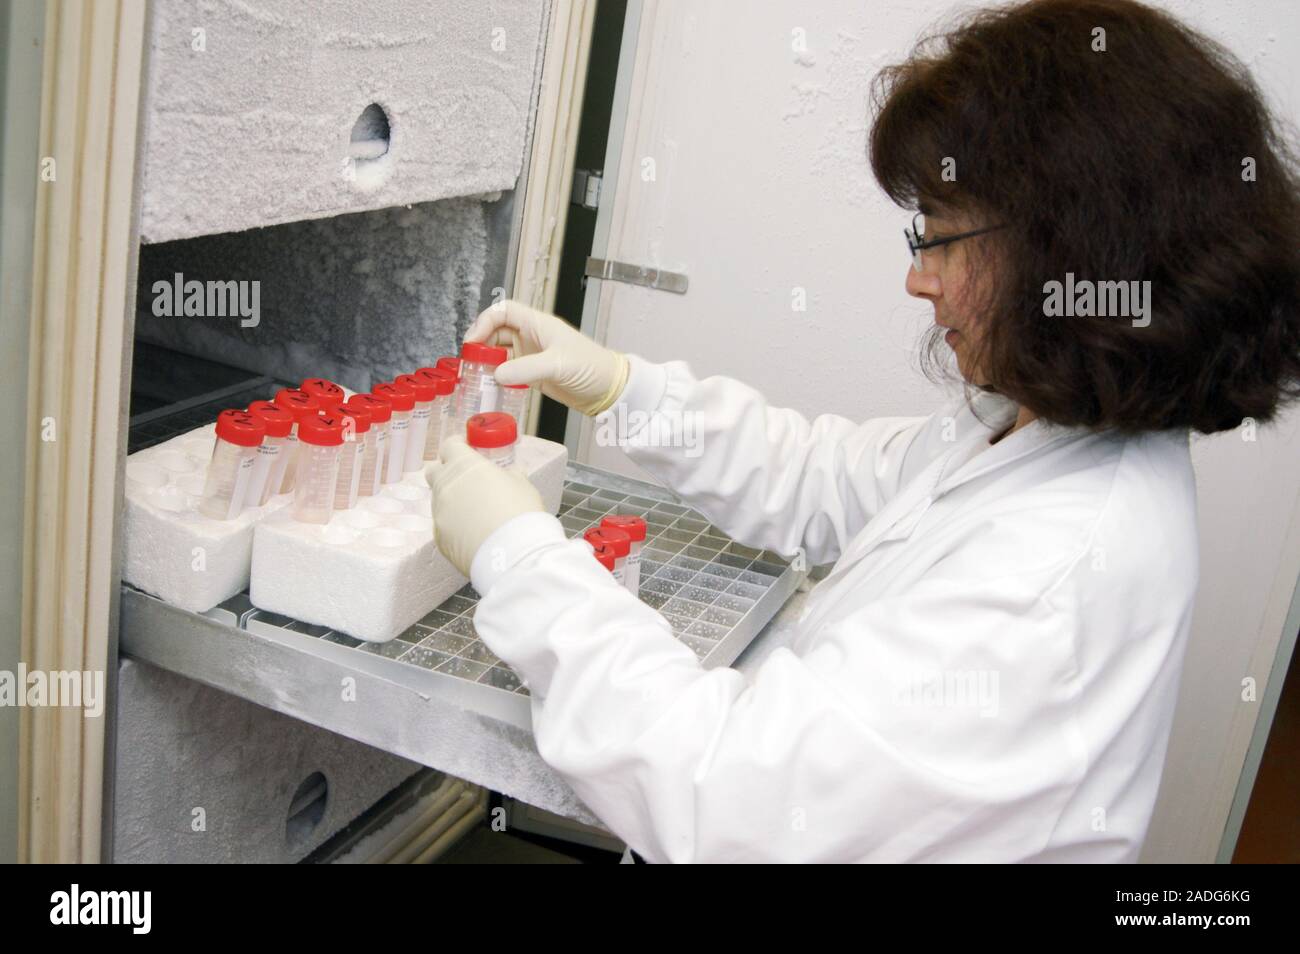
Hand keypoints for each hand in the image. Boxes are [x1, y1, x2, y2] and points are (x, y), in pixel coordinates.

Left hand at [424, 436, 544, 576]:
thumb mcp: (523, 485)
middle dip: (446, 471)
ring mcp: (439, 514)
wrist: (514, 555)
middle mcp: (445, 487)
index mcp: (464, 465)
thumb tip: (511, 473)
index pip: (449, 445)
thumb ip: (511, 475)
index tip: (468, 448)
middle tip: (468, 479)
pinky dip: (455, 526)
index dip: (459, 445)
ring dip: (454, 501)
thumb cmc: (520, 514)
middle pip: (434, 471)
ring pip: (440, 501)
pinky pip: (444, 526)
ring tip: (478, 513)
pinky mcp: (440, 538)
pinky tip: (475, 533)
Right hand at [466, 299, 629, 415]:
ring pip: (499, 353)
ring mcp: (531, 355)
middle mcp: (532, 336)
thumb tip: (496, 374)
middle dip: (480, 344)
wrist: (608, 390)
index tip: (472, 341)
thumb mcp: (558, 364)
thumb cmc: (592, 367)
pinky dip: (497, 377)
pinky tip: (491, 386)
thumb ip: (526, 369)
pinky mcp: (533, 374)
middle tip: (469, 362)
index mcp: (538, 324)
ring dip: (486, 362)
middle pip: (496, 332)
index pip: (503, 311)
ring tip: (475, 375)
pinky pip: (508, 371)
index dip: (484, 322)